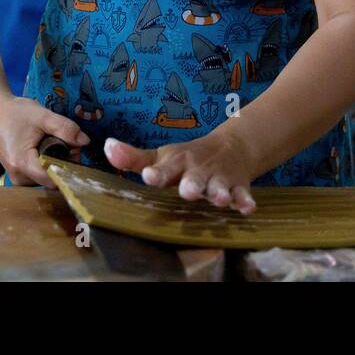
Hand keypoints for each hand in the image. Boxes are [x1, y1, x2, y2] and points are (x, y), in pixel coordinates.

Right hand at [0, 93, 88, 186]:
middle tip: (68, 141)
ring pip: (46, 177)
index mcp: (23, 164)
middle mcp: (18, 176)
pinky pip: (39, 174)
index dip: (69, 166)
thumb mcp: (43, 116)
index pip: (53, 178)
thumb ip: (65, 128)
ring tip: (52, 141)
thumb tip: (85, 142)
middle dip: (64, 162)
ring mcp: (16, 177)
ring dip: (55, 162)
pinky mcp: (18, 174)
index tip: (76, 151)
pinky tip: (45, 147)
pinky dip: (47, 162)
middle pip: (51, 178)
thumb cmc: (15, 112)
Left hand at [104, 129, 259, 214]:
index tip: (149, 176)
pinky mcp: (238, 188)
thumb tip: (106, 146)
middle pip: (195, 179)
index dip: (157, 173)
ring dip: (220, 192)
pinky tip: (248, 208)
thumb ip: (134, 158)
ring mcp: (219, 179)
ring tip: (219, 198)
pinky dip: (246, 201)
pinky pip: (243, 195)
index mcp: (178, 163)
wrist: (233, 146)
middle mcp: (198, 171)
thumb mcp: (163, 156)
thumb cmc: (188, 158)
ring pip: (220, 187)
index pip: (165, 169)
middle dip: (192, 185)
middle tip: (187, 191)